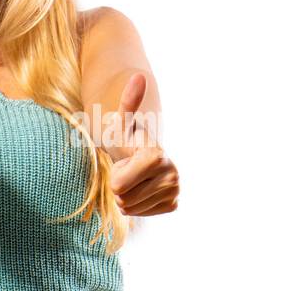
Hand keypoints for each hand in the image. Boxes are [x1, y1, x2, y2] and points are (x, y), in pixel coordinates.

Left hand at [107, 73, 179, 215]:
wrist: (142, 153)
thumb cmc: (127, 138)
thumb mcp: (121, 122)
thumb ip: (129, 101)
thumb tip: (138, 76)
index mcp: (157, 157)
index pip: (118, 185)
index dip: (115, 174)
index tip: (126, 161)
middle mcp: (173, 175)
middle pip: (124, 198)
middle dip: (120, 185)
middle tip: (130, 170)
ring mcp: (175, 190)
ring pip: (132, 208)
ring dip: (127, 195)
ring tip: (136, 179)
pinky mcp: (173, 204)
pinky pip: (143, 214)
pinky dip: (138, 205)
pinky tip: (143, 189)